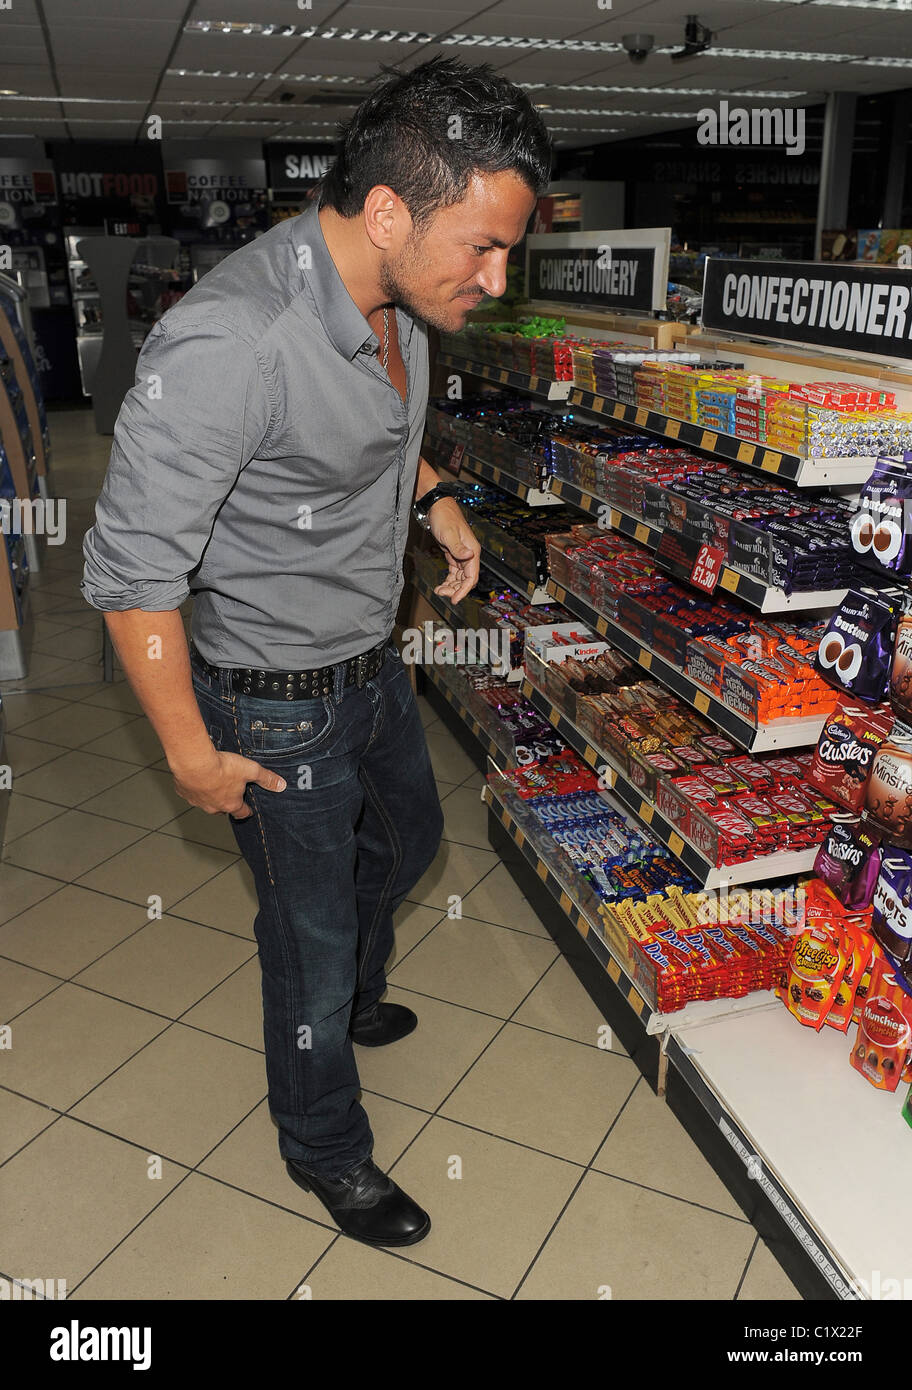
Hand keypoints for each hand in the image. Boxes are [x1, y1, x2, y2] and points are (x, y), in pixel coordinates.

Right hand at [171, 749, 285, 818]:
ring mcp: (198, 801)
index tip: (248, 809)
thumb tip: (281, 785)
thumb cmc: (223, 767)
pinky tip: (197, 776)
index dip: (246, 810)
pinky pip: (190, 792)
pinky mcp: (184, 793)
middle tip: (230, 790)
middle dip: (227, 801)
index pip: (241, 812)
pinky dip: (194, 786)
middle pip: (223, 808)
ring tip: (212, 780)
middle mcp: (214, 807)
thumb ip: (266, 778)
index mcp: (231, 804)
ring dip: (210, 794)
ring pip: (206, 801)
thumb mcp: (250, 770)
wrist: (194, 763)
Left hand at [429, 497, 480, 602]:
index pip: (472, 577)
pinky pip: (454, 573)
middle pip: (466, 580)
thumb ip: (458, 548)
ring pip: (460, 578)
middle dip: (455, 589)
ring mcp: (462, 555)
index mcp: (472, 551)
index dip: (464, 590)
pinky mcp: (454, 555)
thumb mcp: (449, 534)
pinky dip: (448, 580)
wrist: (437, 507)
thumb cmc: (444, 518)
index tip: (455, 599)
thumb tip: (469, 557)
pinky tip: (441, 585)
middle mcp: (469, 554)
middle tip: (441, 594)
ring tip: (438, 591)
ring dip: (451, 586)